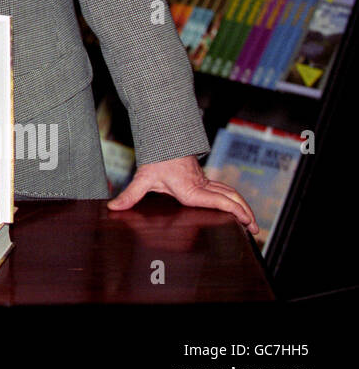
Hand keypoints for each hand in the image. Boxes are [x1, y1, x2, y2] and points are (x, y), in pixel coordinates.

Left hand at [108, 155, 258, 233]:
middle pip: (231, 198)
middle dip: (246, 213)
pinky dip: (234, 201)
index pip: (219, 200)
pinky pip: (224, 190)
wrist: (162, 139)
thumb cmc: (155, 159)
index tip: (246, 221)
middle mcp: (202, 186)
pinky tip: (237, 210)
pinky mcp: (204, 180)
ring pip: (231, 193)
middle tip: (256, 229)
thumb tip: (113, 208)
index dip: (234, 210)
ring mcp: (205, 182)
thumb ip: (130, 195)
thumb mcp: (143, 178)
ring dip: (243, 207)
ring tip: (251, 223)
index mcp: (191, 189)